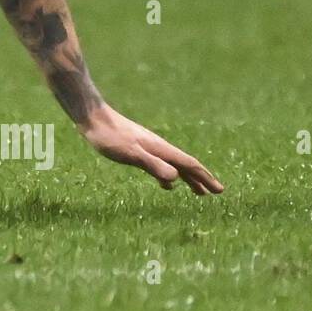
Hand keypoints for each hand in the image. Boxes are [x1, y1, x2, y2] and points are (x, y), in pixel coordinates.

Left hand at [80, 103, 223, 194]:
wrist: (92, 118)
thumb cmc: (109, 137)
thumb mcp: (131, 154)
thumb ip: (152, 165)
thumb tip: (176, 179)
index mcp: (160, 149)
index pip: (189, 165)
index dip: (205, 178)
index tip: (219, 190)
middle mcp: (158, 147)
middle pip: (185, 165)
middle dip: (201, 179)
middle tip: (215, 192)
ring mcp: (148, 147)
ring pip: (174, 165)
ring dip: (187, 178)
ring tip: (197, 191)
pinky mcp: (137, 148)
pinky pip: (160, 165)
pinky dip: (169, 175)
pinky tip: (166, 184)